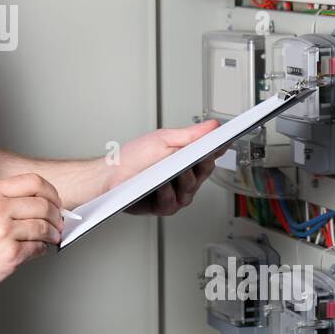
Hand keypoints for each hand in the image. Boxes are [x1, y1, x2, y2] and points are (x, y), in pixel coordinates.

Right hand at [0, 173, 63, 298]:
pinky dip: (42, 249)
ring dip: (53, 234)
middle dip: (56, 216)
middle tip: (57, 223)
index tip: (55, 202)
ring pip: (45, 227)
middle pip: (44, 205)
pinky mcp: (10, 254)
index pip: (34, 182)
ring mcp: (5, 232)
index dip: (51, 192)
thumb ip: (8, 200)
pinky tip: (36, 249)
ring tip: (50, 237)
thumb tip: (41, 203)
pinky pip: (39, 248)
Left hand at [107, 121, 222, 216]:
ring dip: (183, 178)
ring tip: (177, 170)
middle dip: (202, 163)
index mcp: (185, 159)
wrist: (109, 175)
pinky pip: (171, 201)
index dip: (218, 149)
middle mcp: (183, 178)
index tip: (225, 142)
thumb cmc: (133, 157)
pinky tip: (162, 183)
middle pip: (204, 172)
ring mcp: (175, 194)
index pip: (209, 154)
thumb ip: (191, 134)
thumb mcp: (164, 139)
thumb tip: (214, 126)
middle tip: (201, 155)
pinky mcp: (162, 207)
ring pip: (190, 188)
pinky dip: (167, 191)